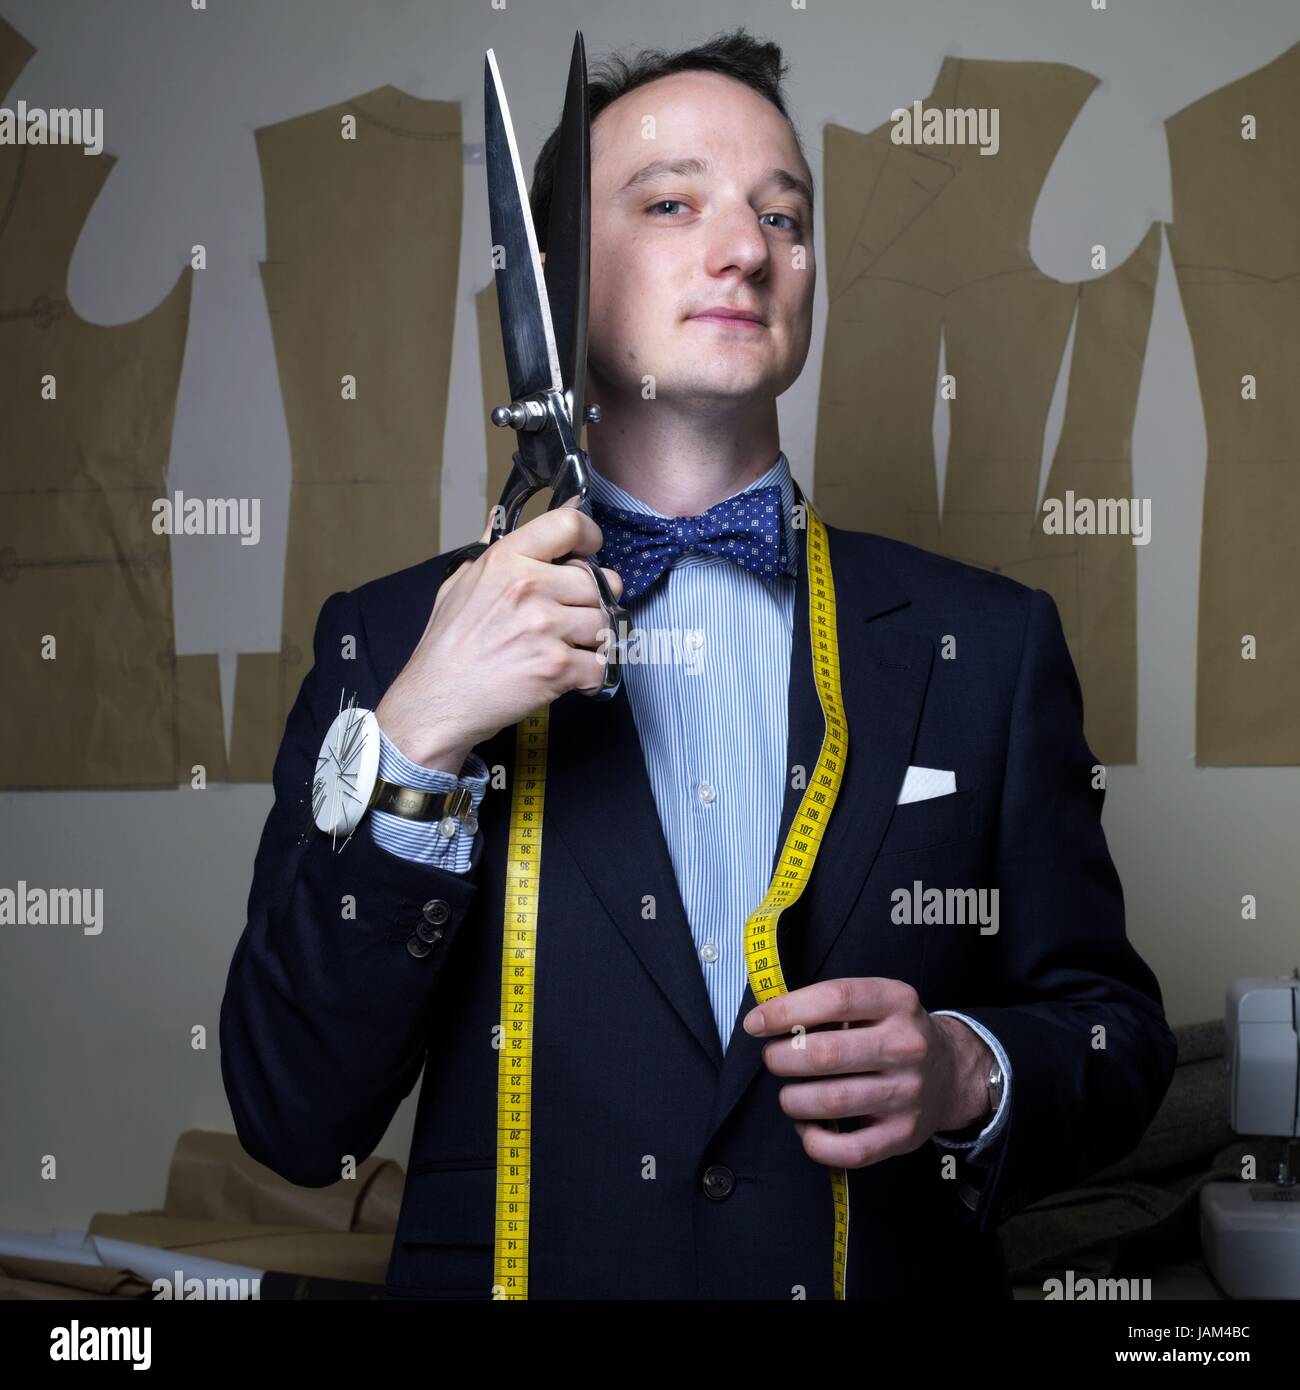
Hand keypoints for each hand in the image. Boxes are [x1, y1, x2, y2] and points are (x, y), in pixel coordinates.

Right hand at [375, 498, 623, 770]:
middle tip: (570, 618)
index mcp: (506, 560)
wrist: (435, 701)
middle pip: (600, 582)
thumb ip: (488, 548)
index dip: (589, 538)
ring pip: (605, 623)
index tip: (588, 552)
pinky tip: (568, 675)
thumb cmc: (447, 648)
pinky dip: (591, 675)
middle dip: (592, 601)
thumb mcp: (458, 583)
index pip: (570, 525)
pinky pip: (601, 664)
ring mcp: (545, 628)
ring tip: (567, 648)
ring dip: (593, 639)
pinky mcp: (557, 667)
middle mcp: (529, 587)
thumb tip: (498, 516)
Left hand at [742, 978, 993, 1168]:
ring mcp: (908, 1093)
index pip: (834, 999)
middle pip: (826, 1054)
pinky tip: (807, 1126)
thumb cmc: (892, 1032)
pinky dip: (815, 1142)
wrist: (951, 1072)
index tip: (756, 1024)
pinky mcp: (904, 1135)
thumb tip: (767, 1019)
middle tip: (773, 1059)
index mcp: (896, 1002)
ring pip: (831, 1101)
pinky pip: (848, 1150)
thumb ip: (828, 1005)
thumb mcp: (875, 1001)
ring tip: (790, 1093)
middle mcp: (906, 1046)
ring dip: (793, 1099)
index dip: (785, 1011)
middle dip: (782, 1058)